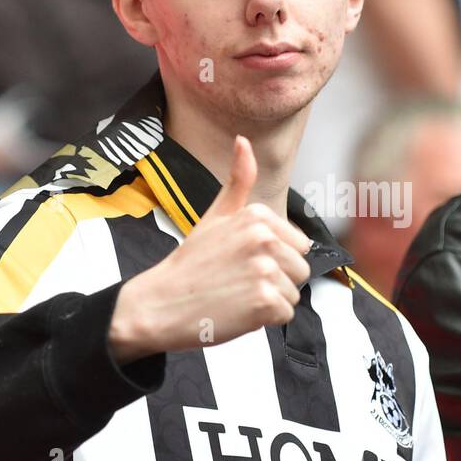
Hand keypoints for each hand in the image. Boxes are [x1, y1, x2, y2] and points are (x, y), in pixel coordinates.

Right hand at [108, 136, 311, 361]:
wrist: (160, 303)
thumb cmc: (191, 263)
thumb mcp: (215, 215)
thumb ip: (237, 181)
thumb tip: (243, 141)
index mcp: (257, 216)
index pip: (299, 245)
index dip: (274, 259)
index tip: (242, 261)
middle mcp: (264, 238)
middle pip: (300, 270)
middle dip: (275, 281)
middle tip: (238, 281)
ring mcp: (265, 270)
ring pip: (294, 294)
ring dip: (269, 302)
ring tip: (237, 295)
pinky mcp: (264, 302)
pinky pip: (285, 314)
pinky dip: (264, 320)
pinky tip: (237, 311)